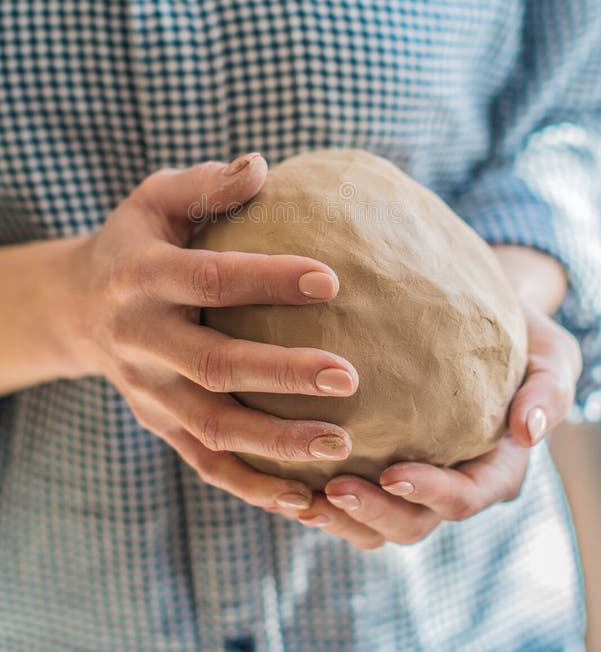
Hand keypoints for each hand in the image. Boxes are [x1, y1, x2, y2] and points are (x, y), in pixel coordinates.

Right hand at [63, 153, 358, 512]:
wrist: (78, 307)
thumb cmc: (136, 241)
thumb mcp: (156, 199)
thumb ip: (205, 184)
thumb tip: (261, 165)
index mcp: (144, 275)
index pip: (209, 279)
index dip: (267, 279)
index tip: (331, 279)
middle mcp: (142, 338)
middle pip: (213, 363)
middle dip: (281, 373)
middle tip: (348, 377)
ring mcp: (147, 390)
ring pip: (211, 426)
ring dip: (276, 443)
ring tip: (343, 443)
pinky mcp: (157, 423)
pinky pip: (203, 462)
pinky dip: (251, 485)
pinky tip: (304, 498)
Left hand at [292, 254, 581, 549]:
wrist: (476, 314)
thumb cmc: (520, 333)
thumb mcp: (552, 354)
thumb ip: (547, 390)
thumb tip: (526, 432)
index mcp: (493, 466)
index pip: (466, 496)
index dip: (431, 494)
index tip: (392, 473)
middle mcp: (451, 481)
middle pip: (413, 522)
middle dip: (373, 514)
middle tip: (330, 489)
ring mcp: (412, 477)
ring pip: (374, 522)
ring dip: (337, 518)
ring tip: (296, 497)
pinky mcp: (377, 461)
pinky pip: (347, 493)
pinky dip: (316, 493)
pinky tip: (282, 475)